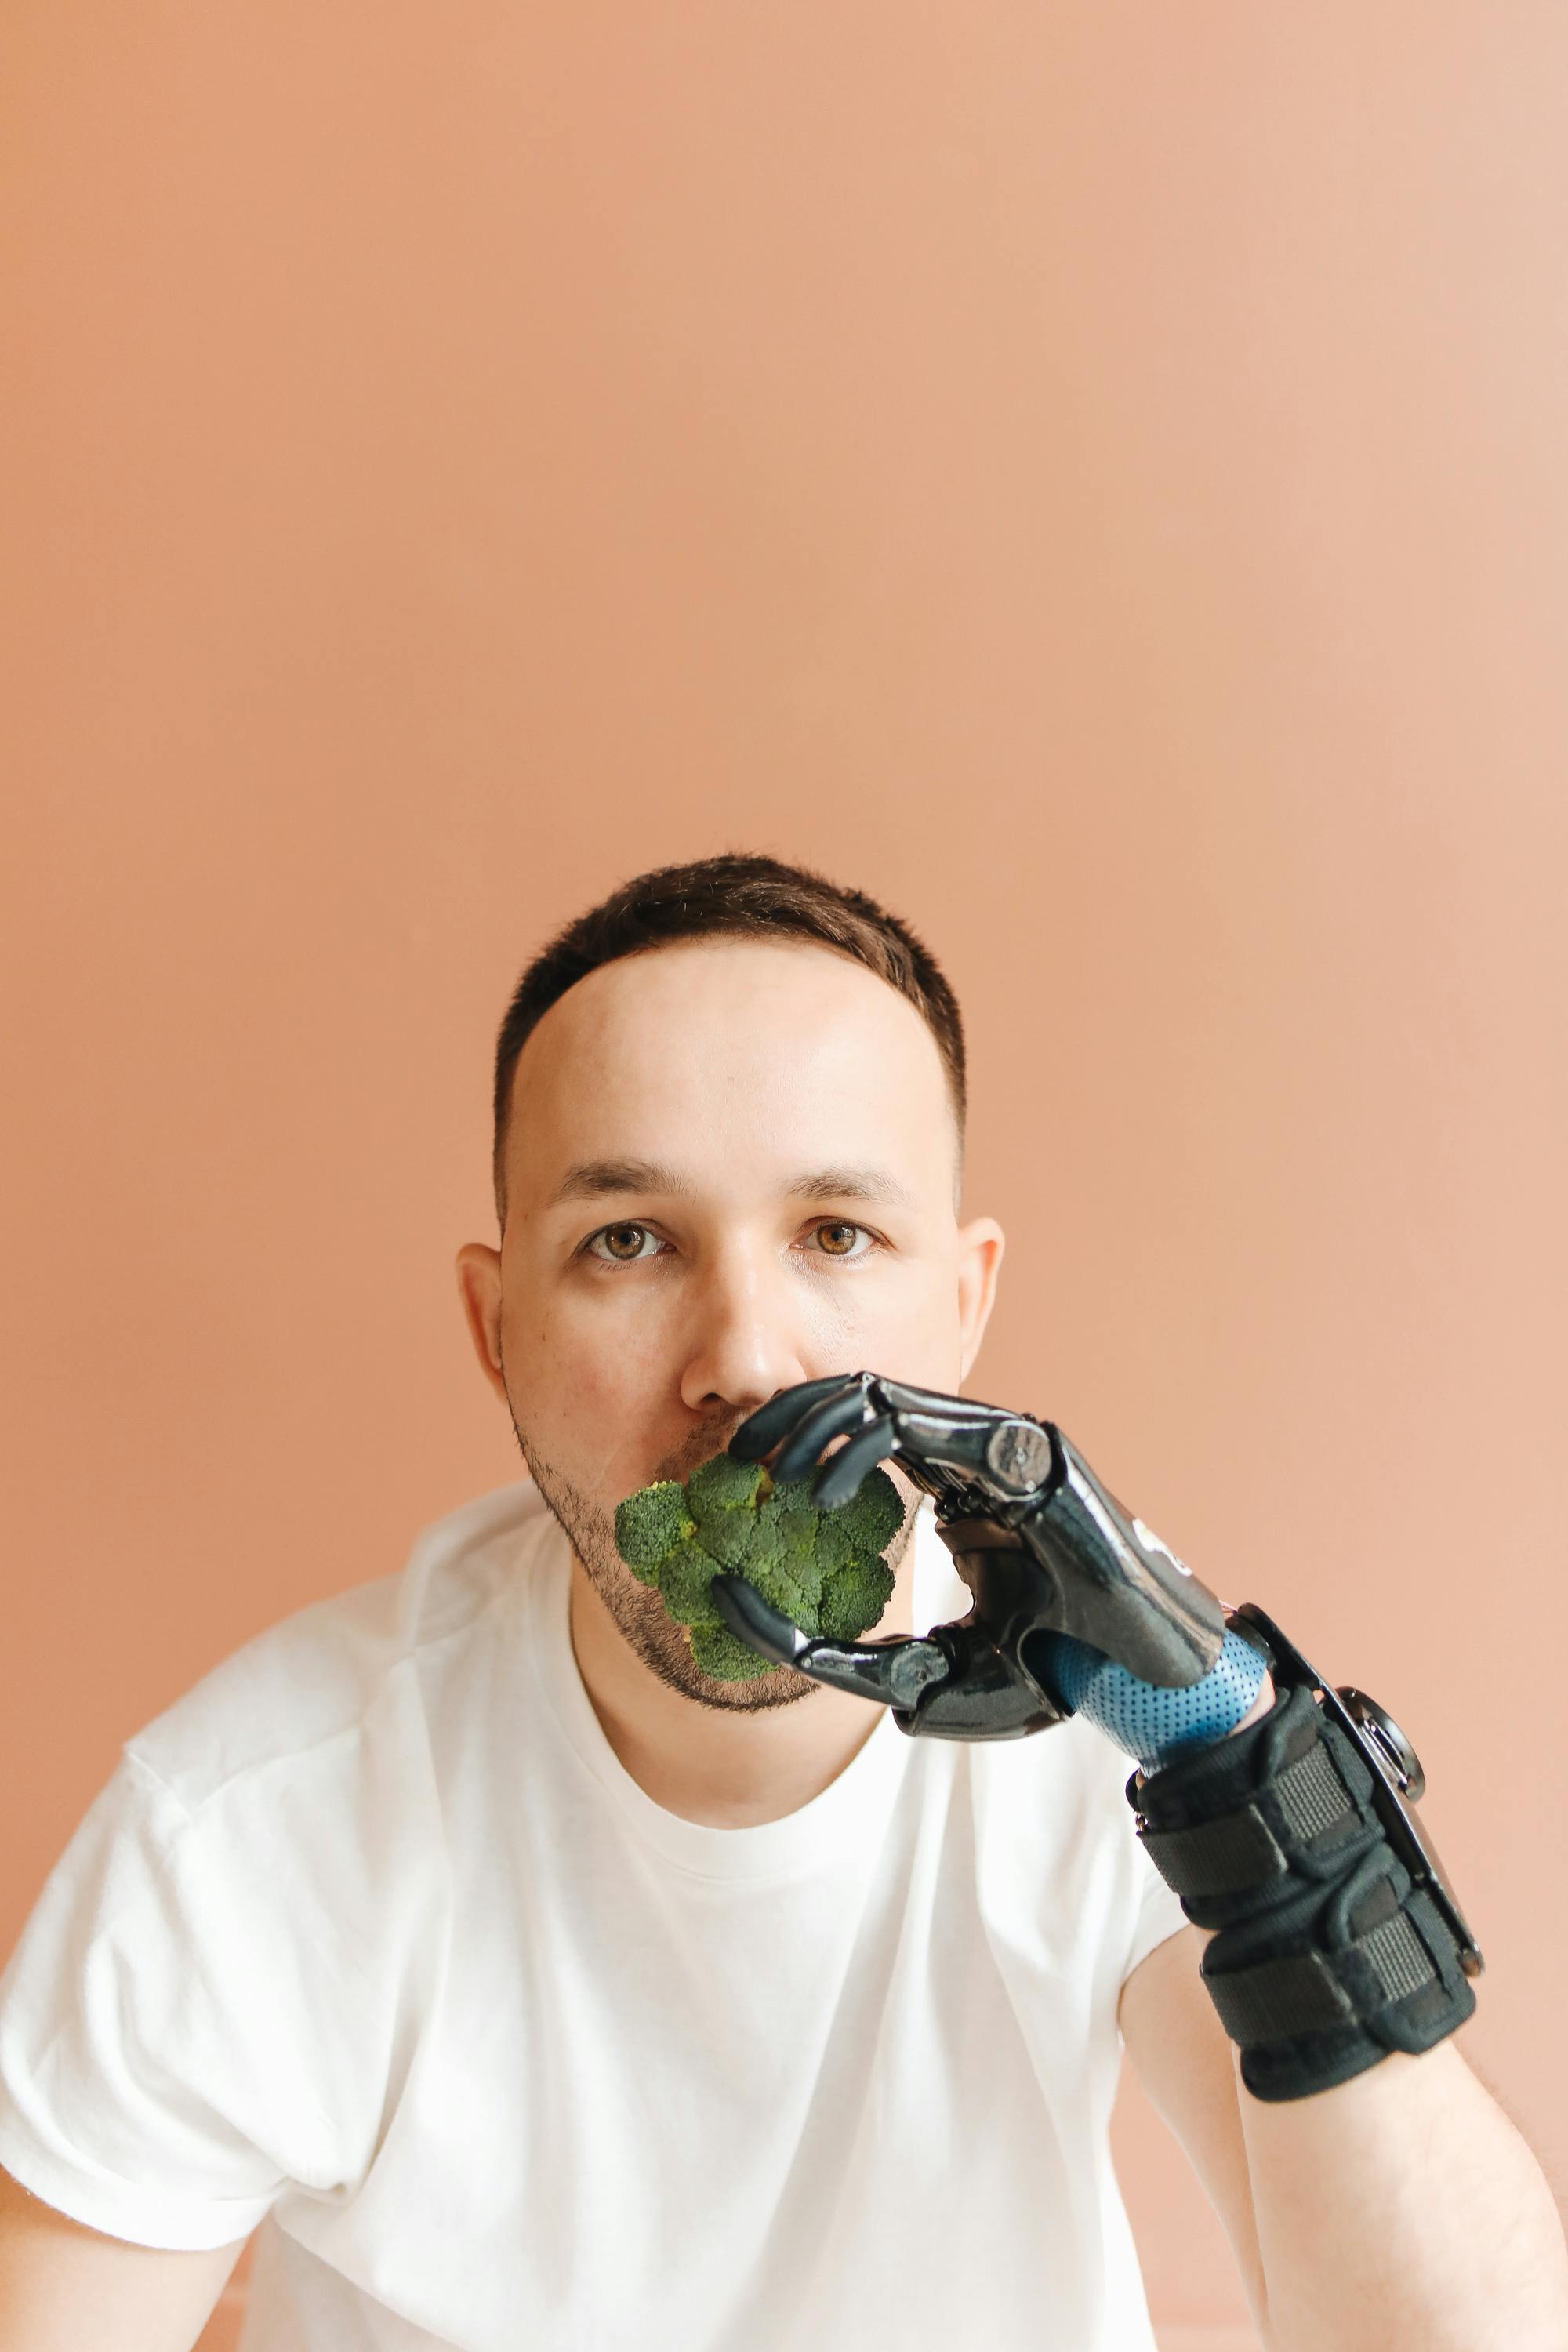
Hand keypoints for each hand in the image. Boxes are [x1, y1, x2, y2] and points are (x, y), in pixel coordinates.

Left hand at [715, 1372, 1236, 1747]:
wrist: (1137, 1679)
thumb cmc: (1052, 1675)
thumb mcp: (928, 1674)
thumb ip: (853, 1662)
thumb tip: (782, 1654)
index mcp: (960, 1490)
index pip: (862, 1434)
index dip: (795, 1446)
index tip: (736, 1481)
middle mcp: (975, 1456)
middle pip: (858, 1397)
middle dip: (787, 1417)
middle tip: (731, 1455)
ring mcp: (998, 1446)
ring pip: (879, 1393)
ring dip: (811, 1423)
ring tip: (764, 1472)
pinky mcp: (1019, 1449)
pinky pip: (918, 1419)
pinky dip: (855, 1444)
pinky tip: (817, 1491)